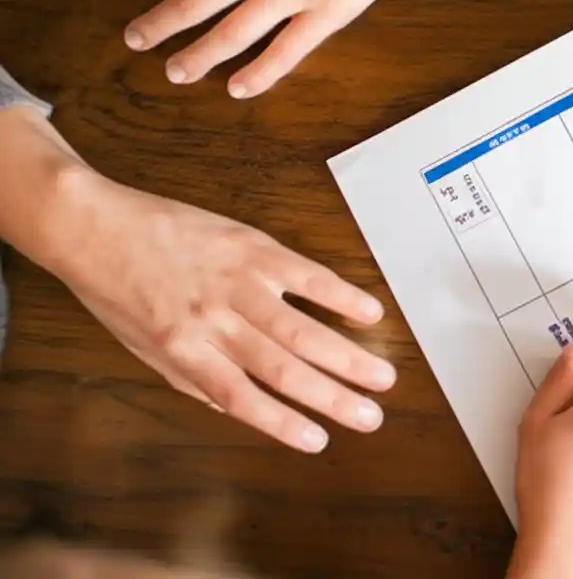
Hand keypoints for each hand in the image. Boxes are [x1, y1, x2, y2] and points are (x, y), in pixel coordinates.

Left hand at [47, 168, 395, 453]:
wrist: (93, 226)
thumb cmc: (114, 290)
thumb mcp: (143, 348)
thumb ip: (193, 378)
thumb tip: (239, 405)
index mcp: (185, 352)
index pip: (243, 397)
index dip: (283, 423)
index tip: (320, 442)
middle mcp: (214, 322)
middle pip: (283, 368)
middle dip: (333, 397)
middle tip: (372, 417)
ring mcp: (236, 283)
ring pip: (301, 329)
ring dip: (348, 356)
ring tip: (383, 377)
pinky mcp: (251, 247)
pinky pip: (305, 275)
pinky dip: (340, 295)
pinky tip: (370, 312)